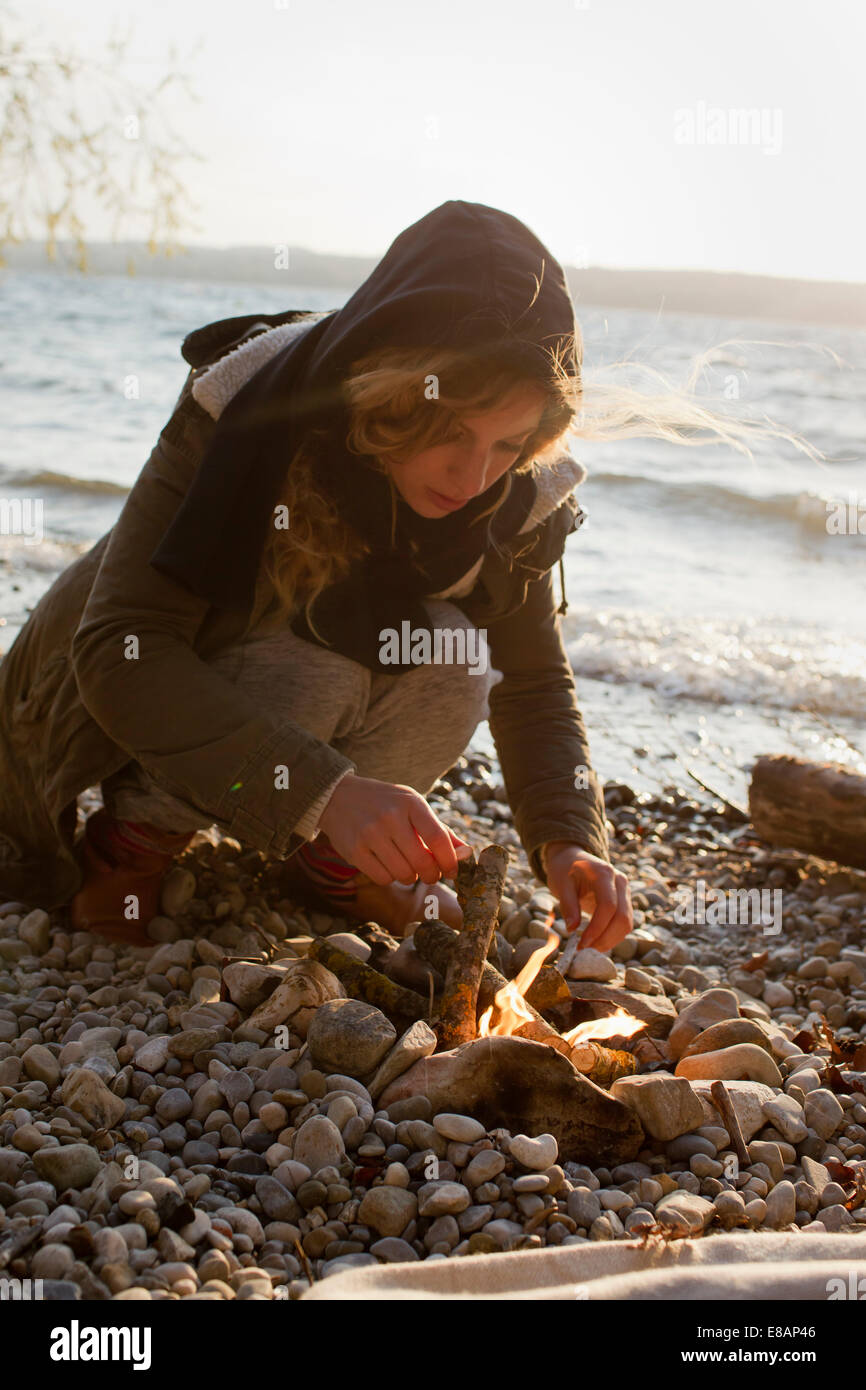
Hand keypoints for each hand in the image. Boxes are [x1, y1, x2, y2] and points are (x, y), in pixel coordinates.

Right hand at [318, 774, 472, 887]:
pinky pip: (382, 878)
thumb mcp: (414, 806)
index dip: (449, 860)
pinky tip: (387, 865)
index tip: (452, 871)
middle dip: (431, 875)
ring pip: (403, 874)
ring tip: (406, 866)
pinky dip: (389, 877)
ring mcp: (370, 834)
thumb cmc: (386, 804)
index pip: (438, 837)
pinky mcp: (354, 850)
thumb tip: (467, 853)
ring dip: (410, 877)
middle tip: (431, 875)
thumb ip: (441, 830)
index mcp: (411, 803)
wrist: (339, 797)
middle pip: (422, 862)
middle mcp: (390, 817)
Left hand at [542, 841, 632, 951]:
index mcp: (604, 873)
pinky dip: (612, 936)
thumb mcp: (560, 884)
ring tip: (588, 947)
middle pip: (622, 917)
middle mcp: (620, 881)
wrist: (572, 857)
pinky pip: (624, 923)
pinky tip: (596, 941)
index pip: (608, 905)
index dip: (597, 928)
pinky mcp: (624, 901)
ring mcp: (625, 891)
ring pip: (627, 923)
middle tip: (584, 949)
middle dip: (605, 938)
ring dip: (610, 940)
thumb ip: (568, 905)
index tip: (582, 943)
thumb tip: (572, 929)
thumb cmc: (564, 869)